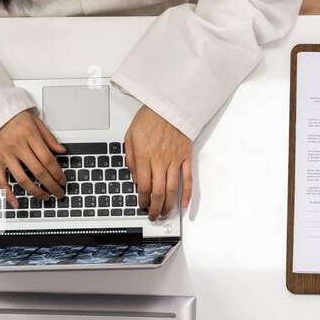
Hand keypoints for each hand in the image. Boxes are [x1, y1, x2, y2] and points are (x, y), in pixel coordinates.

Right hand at [0, 109, 65, 207]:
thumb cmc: (9, 114)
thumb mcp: (33, 120)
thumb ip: (48, 137)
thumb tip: (61, 151)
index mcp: (29, 135)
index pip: (48, 159)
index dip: (58, 173)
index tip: (63, 181)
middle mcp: (17, 146)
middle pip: (39, 172)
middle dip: (52, 186)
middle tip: (59, 193)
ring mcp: (5, 154)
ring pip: (23, 179)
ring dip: (36, 191)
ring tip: (45, 197)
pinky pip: (1, 180)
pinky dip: (9, 194)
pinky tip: (17, 202)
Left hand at [124, 106, 192, 220]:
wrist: (169, 105)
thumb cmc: (150, 118)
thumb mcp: (130, 136)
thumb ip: (131, 159)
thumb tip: (135, 178)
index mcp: (144, 155)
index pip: (143, 186)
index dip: (142, 200)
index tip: (141, 204)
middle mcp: (160, 160)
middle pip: (158, 192)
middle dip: (155, 208)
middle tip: (153, 215)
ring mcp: (175, 160)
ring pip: (172, 189)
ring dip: (169, 205)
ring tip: (165, 213)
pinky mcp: (186, 157)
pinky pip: (188, 179)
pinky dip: (187, 194)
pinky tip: (184, 204)